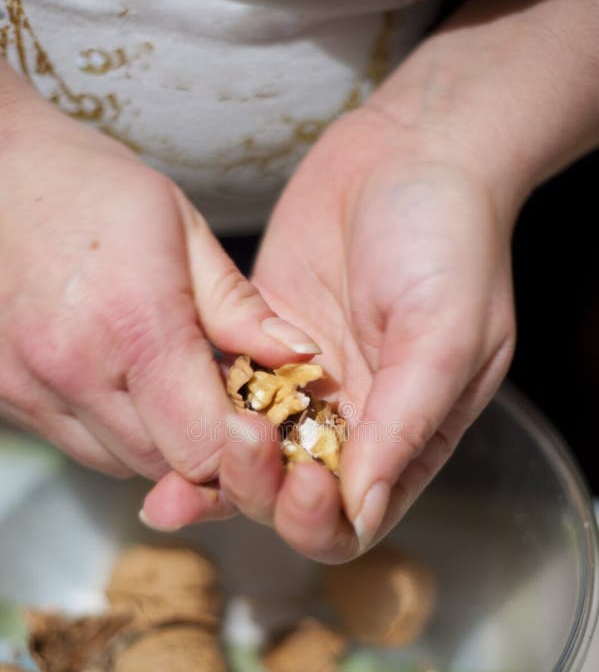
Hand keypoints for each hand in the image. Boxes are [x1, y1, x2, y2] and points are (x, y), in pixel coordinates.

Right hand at [0, 66, 318, 522]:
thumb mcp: (180, 227)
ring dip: (158, 440)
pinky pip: (78, 446)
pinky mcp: (5, 397)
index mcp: (134, 322)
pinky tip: (117, 379)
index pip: (203, 445)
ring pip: (121, 464)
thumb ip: (240, 306)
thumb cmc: (90, 189)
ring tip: (165, 382)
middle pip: (166, 466)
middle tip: (215, 396)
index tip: (257, 413)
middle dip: (203, 444)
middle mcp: (74, 369)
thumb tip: (303, 357)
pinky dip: (111, 431)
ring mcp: (30, 389)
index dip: (241, 443)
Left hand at [215, 106, 515, 559]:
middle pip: (286, 497)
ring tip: (177, 454)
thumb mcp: (447, 334)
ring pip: (241, 454)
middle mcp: (346, 422)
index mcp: (403, 436)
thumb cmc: (451, 239)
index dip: (320, 521)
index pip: (353, 518)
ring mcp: (296, 385)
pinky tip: (160, 408)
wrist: (409, 150)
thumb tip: (361, 508)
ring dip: (210, 465)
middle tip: (242, 445)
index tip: (304, 482)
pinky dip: (190, 408)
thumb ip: (406, 423)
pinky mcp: (254, 344)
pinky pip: (216, 393)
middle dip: (258, 490)